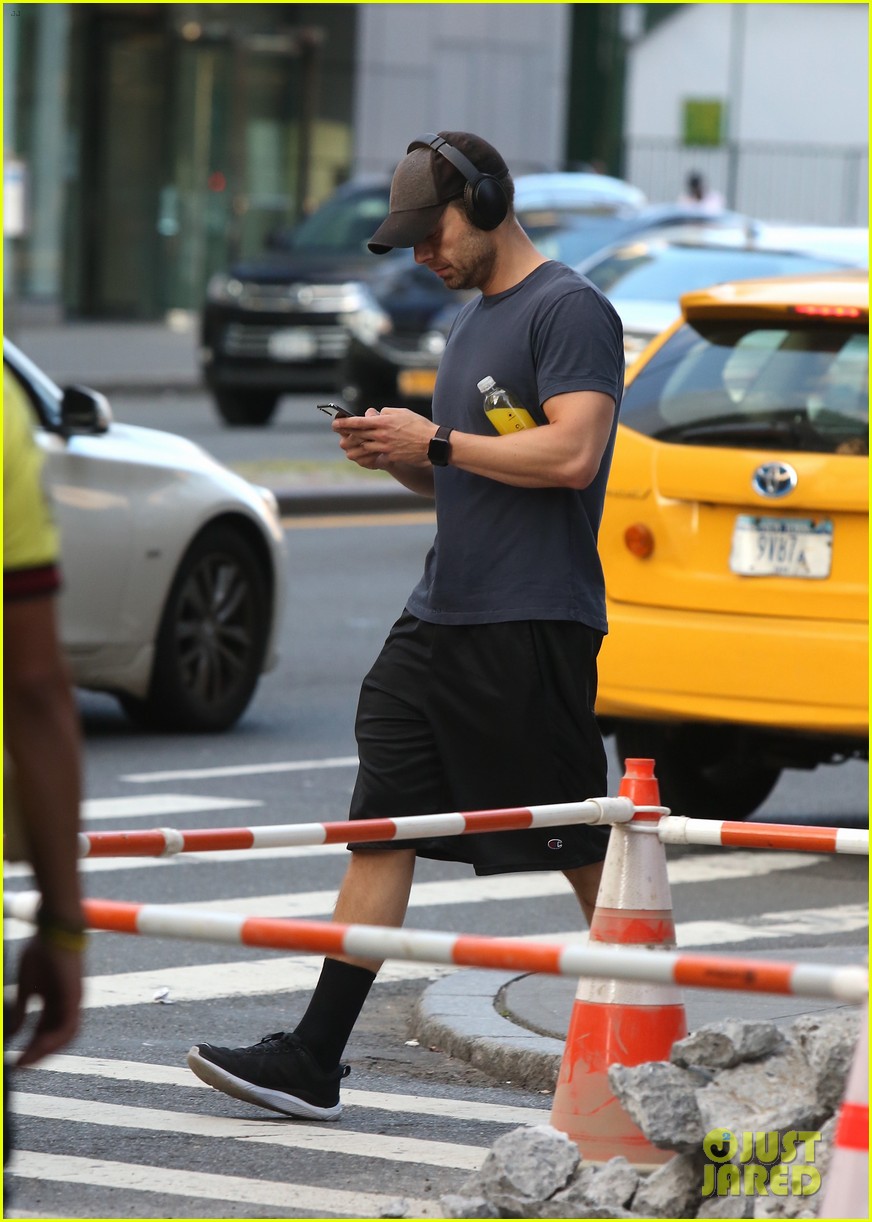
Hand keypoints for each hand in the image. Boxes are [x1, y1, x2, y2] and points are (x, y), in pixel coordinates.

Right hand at [7, 935, 83, 1066]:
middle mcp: (67, 1003)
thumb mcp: (26, 986)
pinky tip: (38, 1047)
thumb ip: (21, 1009)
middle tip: (19, 1066)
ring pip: (65, 1036)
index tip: (16, 1061)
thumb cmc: (41, 950)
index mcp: (55, 1000)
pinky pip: (69, 1026)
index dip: (31, 1047)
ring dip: (47, 1051)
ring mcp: (74, 1000)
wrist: (56, 928)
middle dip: (38, 1053)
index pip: (45, 1031)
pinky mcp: (77, 996)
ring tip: (27, 1061)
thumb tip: (10, 1035)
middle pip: (56, 1037)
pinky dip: (55, 1040)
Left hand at [334, 407, 433, 468]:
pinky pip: (375, 456)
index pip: (359, 422)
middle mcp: (382, 435)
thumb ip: (387, 412)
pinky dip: (368, 456)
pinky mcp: (390, 457)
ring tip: (347, 447)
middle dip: (345, 434)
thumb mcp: (402, 412)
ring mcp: (385, 448)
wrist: (432, 443)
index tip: (335, 423)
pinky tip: (363, 455)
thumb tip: (377, 414)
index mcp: (383, 422)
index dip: (345, 423)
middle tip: (338, 434)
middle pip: (358, 435)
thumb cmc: (419, 426)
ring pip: (364, 447)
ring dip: (354, 447)